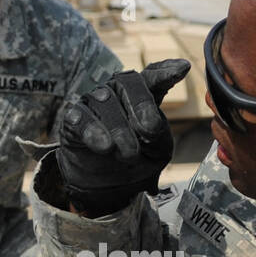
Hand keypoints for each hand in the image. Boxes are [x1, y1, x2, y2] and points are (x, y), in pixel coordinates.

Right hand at [57, 59, 190, 215]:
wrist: (106, 188)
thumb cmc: (136, 162)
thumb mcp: (158, 151)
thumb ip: (159, 133)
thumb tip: (151, 124)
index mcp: (141, 96)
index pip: (152, 76)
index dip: (165, 71)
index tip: (183, 69)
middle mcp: (116, 93)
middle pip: (128, 82)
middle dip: (142, 105)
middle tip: (150, 130)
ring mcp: (92, 104)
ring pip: (104, 100)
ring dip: (120, 129)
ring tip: (129, 155)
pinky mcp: (72, 121)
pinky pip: (80, 117)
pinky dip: (93, 131)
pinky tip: (105, 146)